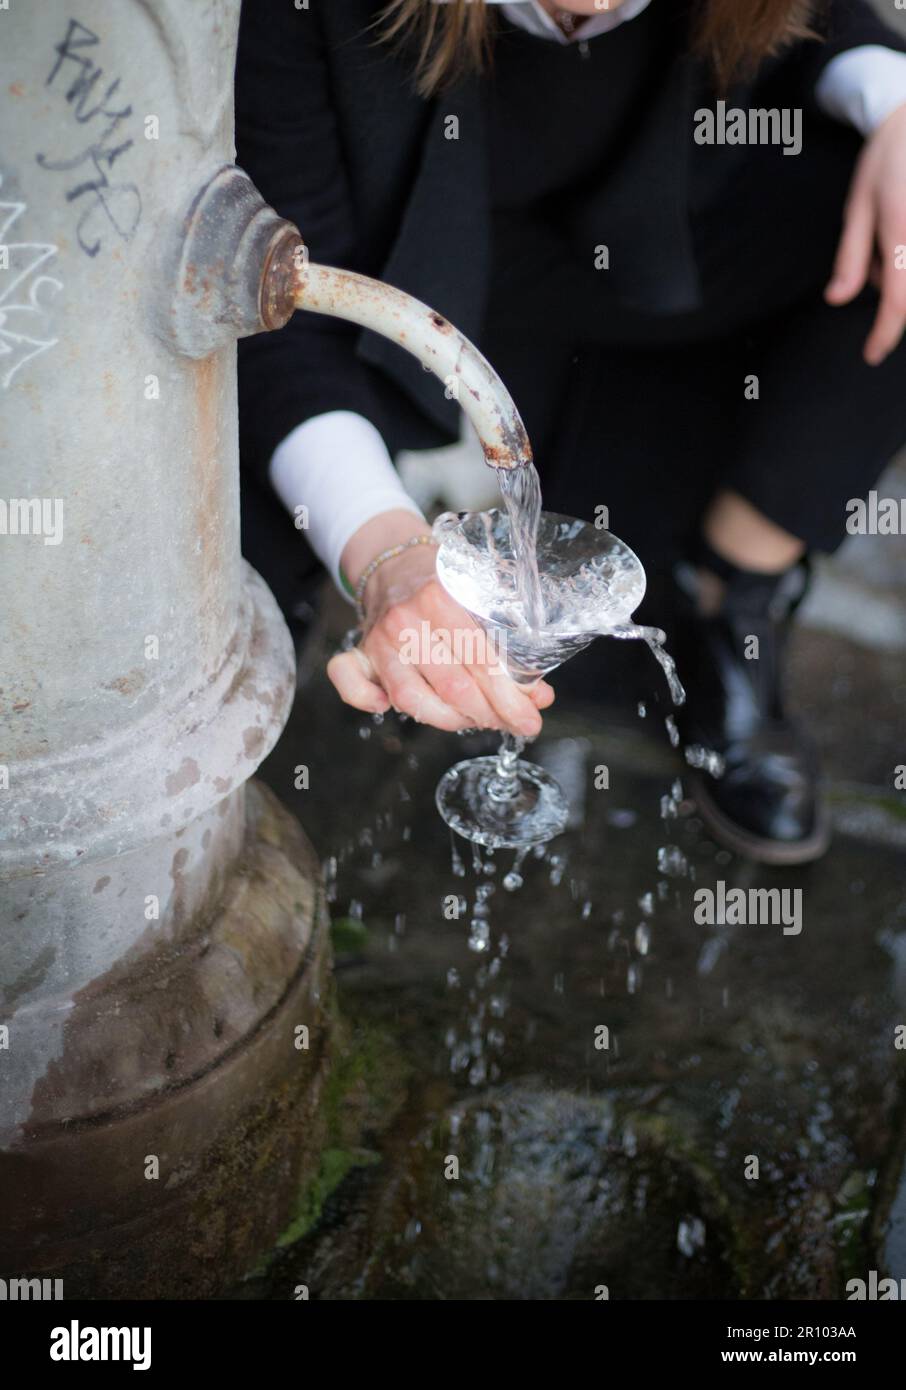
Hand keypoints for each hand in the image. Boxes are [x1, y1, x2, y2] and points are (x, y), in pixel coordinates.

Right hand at [327, 512, 554, 734]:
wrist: (395, 563)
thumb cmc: (445, 585)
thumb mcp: (482, 599)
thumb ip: (510, 646)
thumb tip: (538, 696)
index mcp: (439, 597)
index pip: (480, 659)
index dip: (508, 697)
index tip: (529, 718)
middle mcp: (405, 620)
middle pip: (452, 686)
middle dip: (489, 713)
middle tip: (512, 723)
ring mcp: (379, 639)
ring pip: (412, 699)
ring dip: (450, 719)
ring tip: (475, 720)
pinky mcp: (358, 653)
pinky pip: (352, 685)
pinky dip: (367, 701)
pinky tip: (387, 708)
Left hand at [826, 102, 905, 364]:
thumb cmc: (888, 157)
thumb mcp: (858, 206)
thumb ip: (851, 256)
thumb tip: (837, 299)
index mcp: (901, 230)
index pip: (899, 300)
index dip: (885, 334)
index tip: (871, 355)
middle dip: (891, 291)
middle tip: (874, 259)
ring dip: (901, 272)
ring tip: (891, 238)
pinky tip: (900, 229)